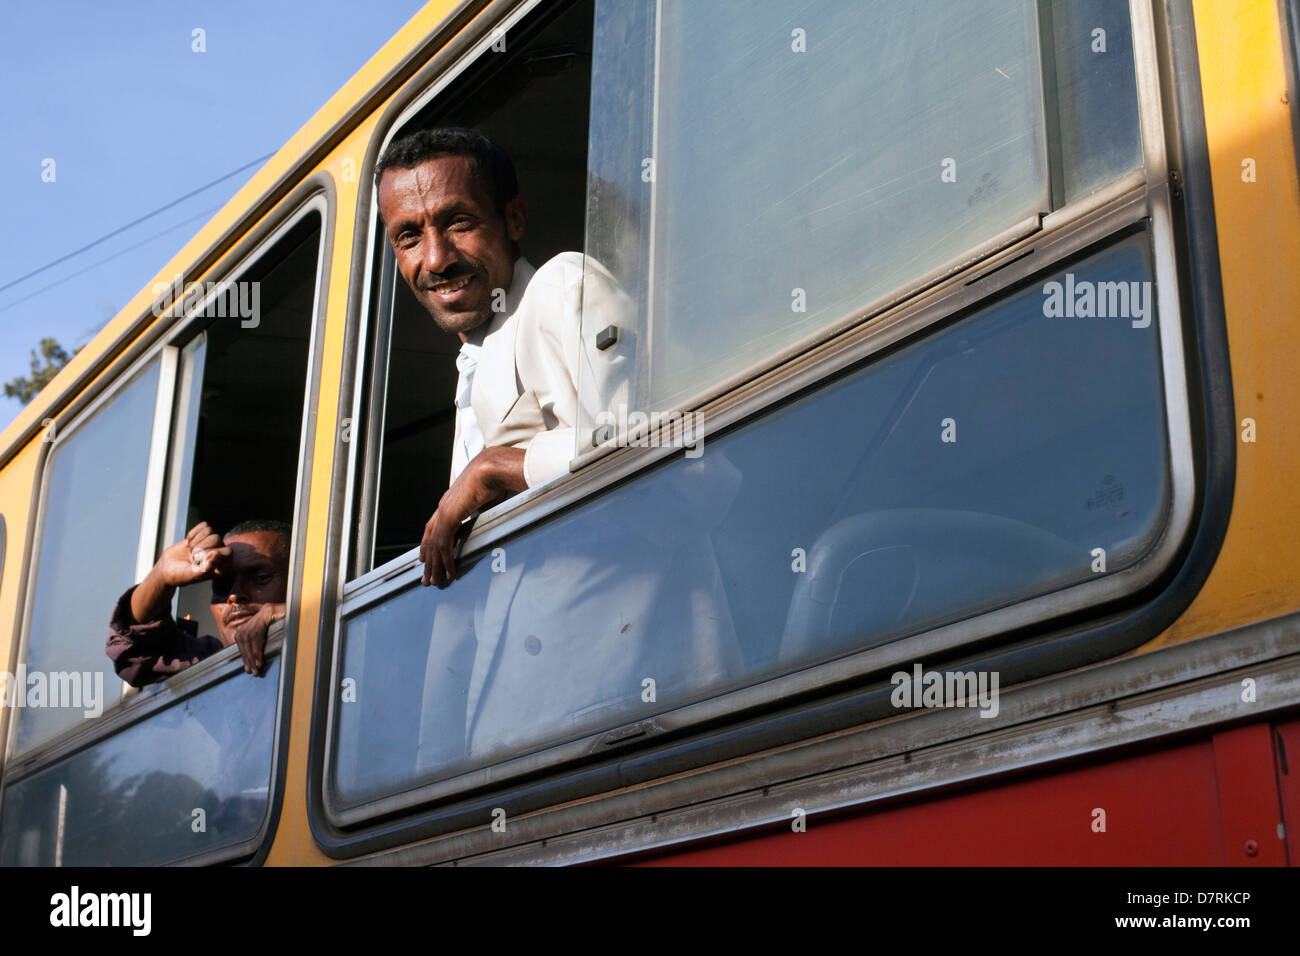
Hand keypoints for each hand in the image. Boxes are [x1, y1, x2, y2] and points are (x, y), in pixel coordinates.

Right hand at [157, 522, 231, 587]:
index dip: (213, 554)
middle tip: (192, 558)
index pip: (228, 552)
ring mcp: (214, 543)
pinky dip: (193, 534)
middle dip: (199, 547)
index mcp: (224, 566)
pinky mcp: (205, 535)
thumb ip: (203, 570)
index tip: (201, 561)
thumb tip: (210, 562)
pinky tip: (189, 544)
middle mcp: (221, 553)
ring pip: (209, 530)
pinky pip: (204, 525)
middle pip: (216, 538)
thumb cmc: (181, 575)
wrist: (168, 569)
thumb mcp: (191, 576)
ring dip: (195, 542)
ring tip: (190, 552)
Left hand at [231, 602, 283, 675]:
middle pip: (244, 646)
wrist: (281, 609)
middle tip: (254, 672)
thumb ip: (255, 644)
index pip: (241, 647)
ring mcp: (252, 623)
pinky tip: (259, 660)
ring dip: (253, 659)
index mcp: (243, 630)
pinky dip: (257, 652)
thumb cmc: (273, 623)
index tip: (248, 669)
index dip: (245, 659)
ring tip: (257, 668)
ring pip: (249, 645)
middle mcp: (245, 626)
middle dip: (249, 661)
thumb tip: (252, 660)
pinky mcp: (259, 622)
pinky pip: (256, 640)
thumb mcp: (261, 634)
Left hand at [420, 446, 525, 586]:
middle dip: (428, 560)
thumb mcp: (488, 496)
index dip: (429, 543)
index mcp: (450, 501)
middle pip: (429, 538)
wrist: (493, 467)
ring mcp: (444, 512)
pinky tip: (448, 571)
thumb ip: (485, 507)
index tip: (426, 557)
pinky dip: (445, 560)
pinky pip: (444, 544)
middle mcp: (443, 507)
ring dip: (435, 566)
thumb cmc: (495, 476)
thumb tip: (493, 512)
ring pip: (435, 545)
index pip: (433, 526)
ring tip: (434, 581)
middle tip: (426, 577)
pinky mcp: (450, 517)